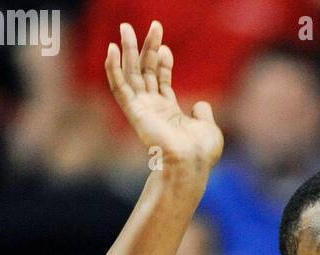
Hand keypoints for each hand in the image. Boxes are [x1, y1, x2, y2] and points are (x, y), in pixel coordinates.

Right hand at [105, 21, 221, 170]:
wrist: (190, 164)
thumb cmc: (201, 153)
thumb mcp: (208, 128)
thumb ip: (203, 113)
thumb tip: (201, 104)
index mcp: (169, 112)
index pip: (161, 80)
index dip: (164, 62)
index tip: (167, 48)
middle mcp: (153, 108)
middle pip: (146, 70)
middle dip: (147, 47)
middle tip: (152, 26)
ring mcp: (142, 109)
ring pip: (131, 72)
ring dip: (127, 49)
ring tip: (126, 27)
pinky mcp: (134, 111)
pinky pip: (119, 86)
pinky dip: (113, 68)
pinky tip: (111, 49)